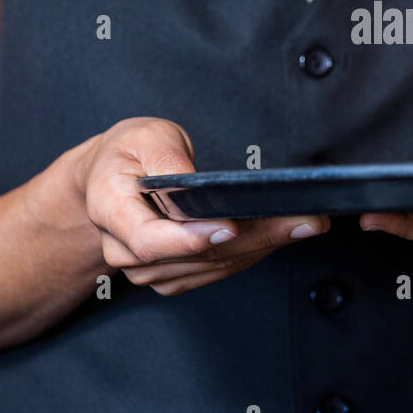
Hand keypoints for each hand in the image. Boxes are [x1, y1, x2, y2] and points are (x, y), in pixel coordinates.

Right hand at [77, 117, 327, 294]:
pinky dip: (252, 252)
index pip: (147, 240)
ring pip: (212, 266)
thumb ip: (167, 160)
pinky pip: (217, 270)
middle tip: (303, 221)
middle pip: (194, 256)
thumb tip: (192, 183)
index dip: (191, 239)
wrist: (112, 178)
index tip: (231, 226)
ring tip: (303, 223)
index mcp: (109, 209)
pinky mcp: (172, 275)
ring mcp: (148, 269)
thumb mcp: (145, 137)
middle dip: (255, 238)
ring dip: (262, 246)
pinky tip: (279, 233)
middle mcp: (124, 249)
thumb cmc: (129, 153)